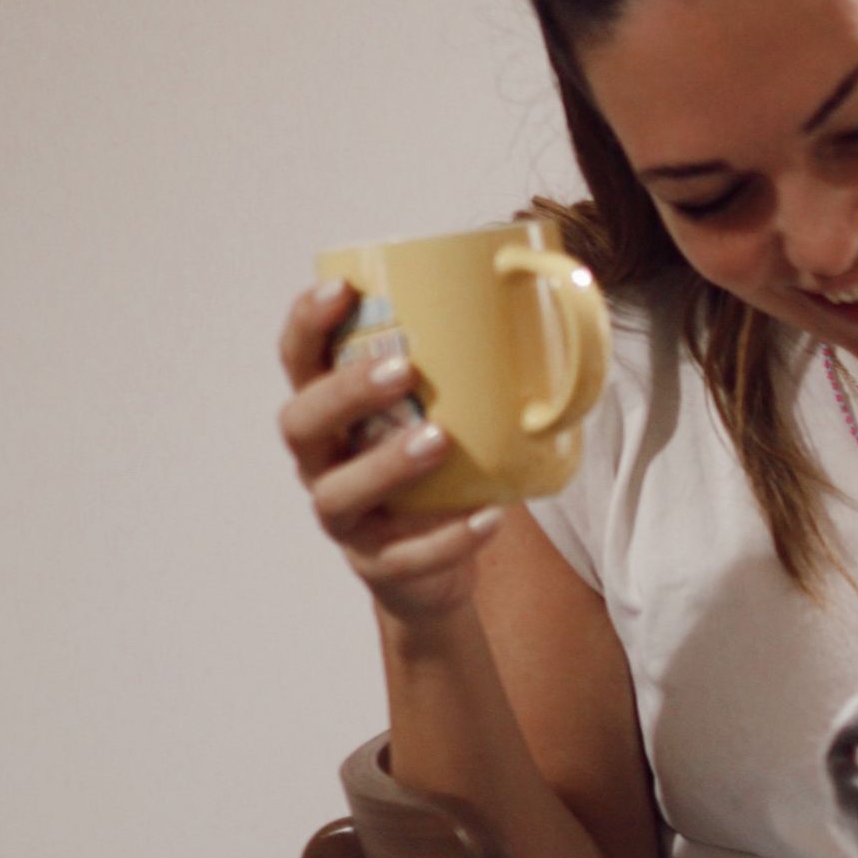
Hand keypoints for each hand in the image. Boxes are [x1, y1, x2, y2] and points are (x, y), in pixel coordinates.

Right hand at [277, 277, 498, 631]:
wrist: (438, 568)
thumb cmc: (442, 472)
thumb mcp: (447, 415)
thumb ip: (473, 368)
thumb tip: (558, 289)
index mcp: (329, 414)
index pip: (298, 360)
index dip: (308, 323)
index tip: (342, 289)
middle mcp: (320, 462)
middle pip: (300, 423)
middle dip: (346, 393)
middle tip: (403, 369)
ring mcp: (344, 518)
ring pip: (339, 493)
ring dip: (387, 463)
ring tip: (440, 439)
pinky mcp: (377, 566)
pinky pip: (403, 557)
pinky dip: (447, 538)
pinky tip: (488, 517)